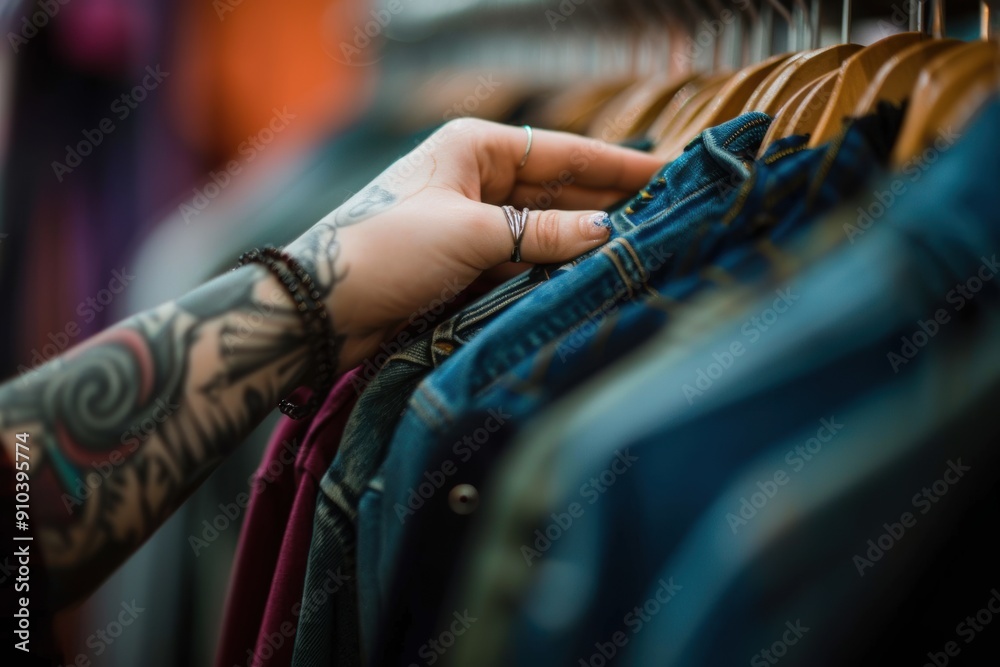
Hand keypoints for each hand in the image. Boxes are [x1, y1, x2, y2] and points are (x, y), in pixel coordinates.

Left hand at [286, 117, 661, 369]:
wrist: (323, 307)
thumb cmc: (388, 251)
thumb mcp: (472, 235)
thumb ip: (543, 234)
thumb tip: (607, 233)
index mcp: (476, 148)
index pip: (564, 151)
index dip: (620, 164)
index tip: (672, 169)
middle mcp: (477, 178)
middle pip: (559, 188)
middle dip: (608, 202)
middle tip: (668, 216)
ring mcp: (472, 222)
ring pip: (544, 227)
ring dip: (583, 240)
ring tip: (641, 250)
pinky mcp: (465, 262)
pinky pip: (523, 259)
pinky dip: (553, 268)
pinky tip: (590, 277)